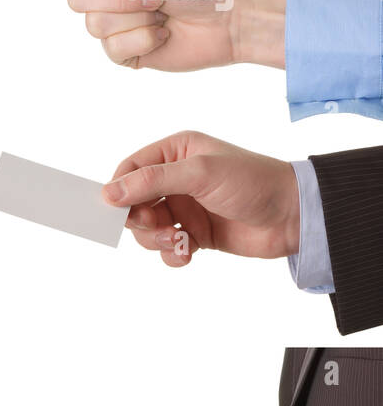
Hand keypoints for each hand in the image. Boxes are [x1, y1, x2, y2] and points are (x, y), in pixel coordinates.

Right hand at [103, 131, 299, 266]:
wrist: (295, 216)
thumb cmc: (252, 181)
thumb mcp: (199, 173)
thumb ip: (153, 181)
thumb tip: (109, 193)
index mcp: (175, 152)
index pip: (131, 168)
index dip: (119, 189)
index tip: (112, 209)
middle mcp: (177, 179)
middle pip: (134, 201)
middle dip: (139, 218)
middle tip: (154, 224)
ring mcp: (186, 207)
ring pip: (148, 228)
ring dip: (156, 238)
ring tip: (178, 240)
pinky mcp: (196, 233)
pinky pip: (168, 246)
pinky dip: (172, 253)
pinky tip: (188, 252)